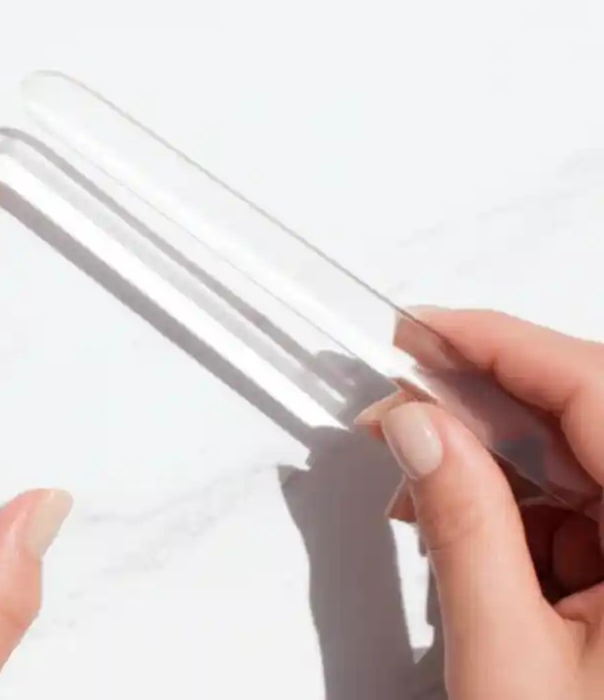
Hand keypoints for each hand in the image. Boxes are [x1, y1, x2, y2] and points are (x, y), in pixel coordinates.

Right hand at [365, 309, 603, 697]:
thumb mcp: (508, 654)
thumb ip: (462, 526)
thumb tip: (417, 428)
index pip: (598, 392)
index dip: (502, 344)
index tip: (419, 327)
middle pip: (591, 421)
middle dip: (485, 410)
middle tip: (398, 410)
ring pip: (585, 466)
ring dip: (497, 470)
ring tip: (421, 497)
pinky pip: (588, 512)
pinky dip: (522, 515)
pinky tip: (473, 538)